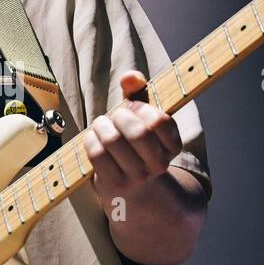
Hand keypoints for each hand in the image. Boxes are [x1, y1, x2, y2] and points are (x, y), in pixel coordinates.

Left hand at [82, 70, 181, 201]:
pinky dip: (90, 140)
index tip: (134, 107)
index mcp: (172, 146)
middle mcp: (159, 165)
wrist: (130, 187)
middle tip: (115, 116)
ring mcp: (137, 177)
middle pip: (137, 133)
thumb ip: (138, 92)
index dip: (142, 108)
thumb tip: (129, 77)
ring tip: (101, 125)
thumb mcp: (142, 117)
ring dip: (101, 126)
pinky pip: (97, 154)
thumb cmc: (134, 144)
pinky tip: (93, 138)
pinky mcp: (114, 184)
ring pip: (113, 141)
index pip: (160, 122)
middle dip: (120, 117)